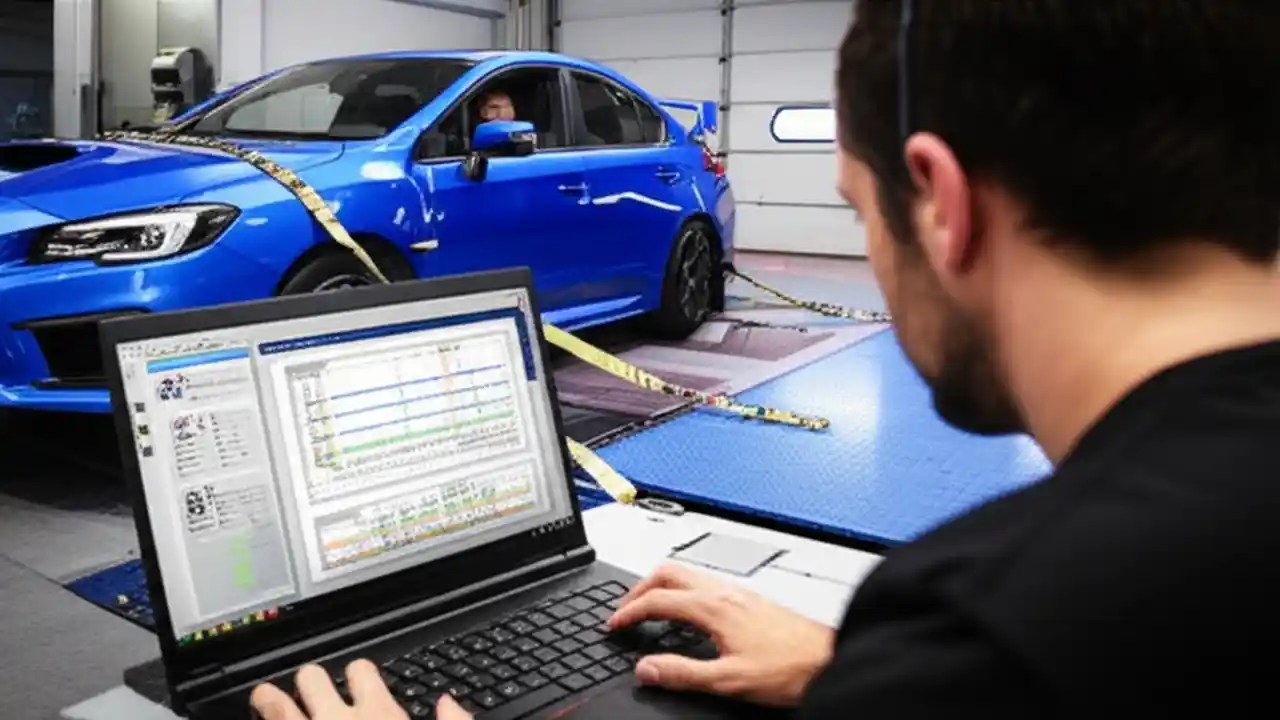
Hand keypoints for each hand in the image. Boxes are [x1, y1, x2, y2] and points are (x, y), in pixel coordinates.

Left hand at [249, 660, 473, 719]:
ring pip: (274, 702)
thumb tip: (446, 704)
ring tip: (265, 703)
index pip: (360, 671)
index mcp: (380, 716)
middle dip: (308, 683)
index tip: (356, 685)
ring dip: (269, 701)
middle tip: (308, 696)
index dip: (358, 676)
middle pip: (311, 677)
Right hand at [608, 563, 834, 707]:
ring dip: (661, 586)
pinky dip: (683, 590)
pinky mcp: (749, 598)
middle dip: (639, 588)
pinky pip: (704, 581)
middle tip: (625, 610)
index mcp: (713, 607)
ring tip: (650, 608)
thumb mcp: (729, 680)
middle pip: (668, 572)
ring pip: (687, 573)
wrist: (829, 659)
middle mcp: (724, 591)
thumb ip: (683, 673)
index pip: (657, 599)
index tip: (614, 625)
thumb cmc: (789, 668)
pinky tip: (688, 614)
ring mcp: (738, 591)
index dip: (629, 611)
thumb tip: (646, 669)